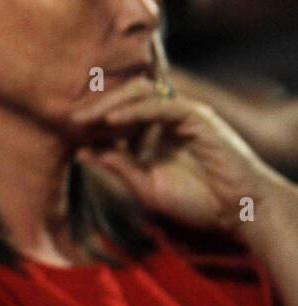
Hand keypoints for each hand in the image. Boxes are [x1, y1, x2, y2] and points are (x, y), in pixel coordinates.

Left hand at [68, 75, 281, 236]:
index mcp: (153, 131)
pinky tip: (112, 121)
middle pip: (126, 92)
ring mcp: (182, 114)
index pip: (118, 110)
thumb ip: (117, 167)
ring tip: (86, 119)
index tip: (66, 128)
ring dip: (111, 101)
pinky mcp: (198, 118)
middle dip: (96, 103)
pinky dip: (135, 109)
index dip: (92, 116)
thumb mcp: (145, 187)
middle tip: (71, 119)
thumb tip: (80, 152)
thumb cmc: (197, 204)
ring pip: (141, 90)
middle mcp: (166, 117)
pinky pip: (162, 104)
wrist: (239, 214)